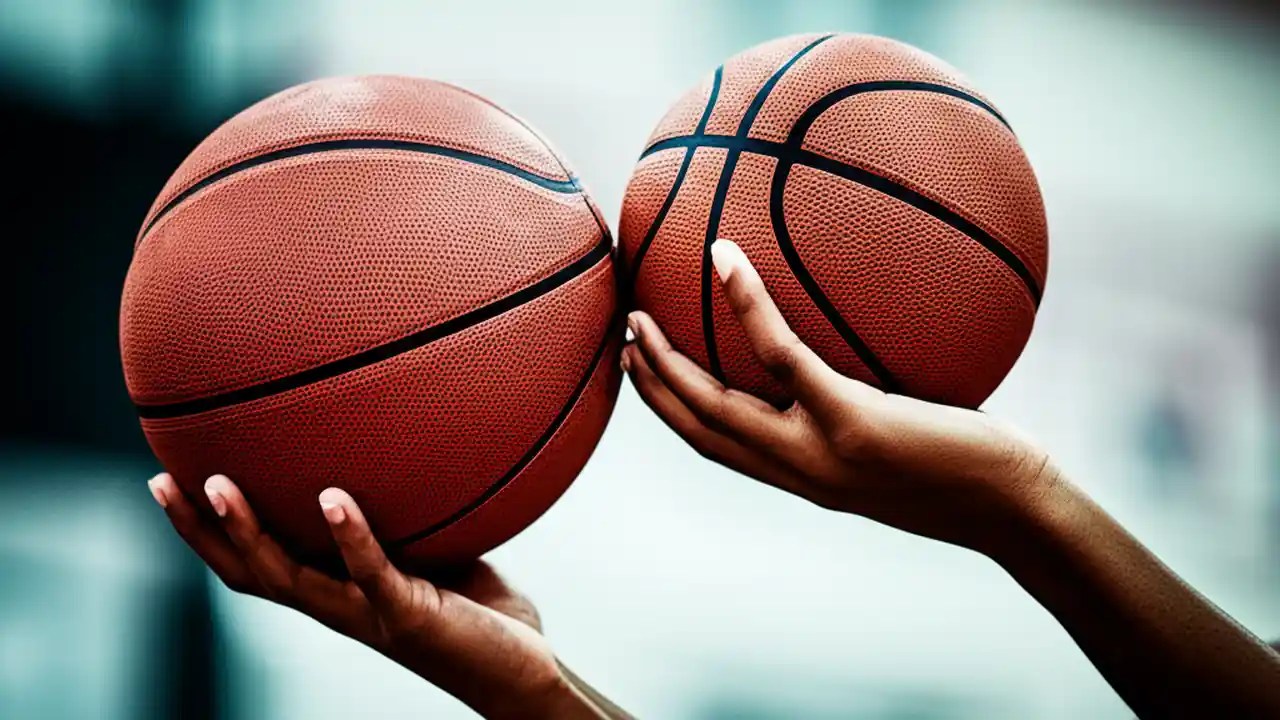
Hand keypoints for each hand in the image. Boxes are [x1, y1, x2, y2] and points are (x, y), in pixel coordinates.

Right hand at [146, 473, 605, 718]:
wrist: (523, 673)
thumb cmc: (480, 614)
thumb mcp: (437, 552)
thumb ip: (412, 514)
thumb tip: (405, 445)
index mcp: (336, 592)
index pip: (257, 563)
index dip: (209, 531)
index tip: (173, 479)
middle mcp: (339, 607)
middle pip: (248, 572)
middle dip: (200, 531)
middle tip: (161, 481)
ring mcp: (368, 613)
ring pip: (288, 577)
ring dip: (248, 531)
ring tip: (217, 484)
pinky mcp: (408, 615)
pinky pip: (370, 572)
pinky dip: (349, 535)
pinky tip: (332, 496)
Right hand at [621, 239, 1057, 550]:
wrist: (1015, 511)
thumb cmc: (974, 465)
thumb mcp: (905, 436)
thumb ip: (866, 404)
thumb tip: (863, 347)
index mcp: (803, 474)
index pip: (717, 445)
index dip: (669, 410)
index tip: (640, 370)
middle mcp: (798, 472)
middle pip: (698, 429)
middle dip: (650, 386)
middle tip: (619, 336)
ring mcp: (819, 452)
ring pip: (716, 405)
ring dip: (668, 361)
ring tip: (638, 314)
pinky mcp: (851, 423)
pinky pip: (783, 357)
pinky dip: (746, 306)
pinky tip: (725, 259)